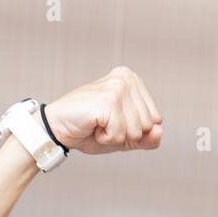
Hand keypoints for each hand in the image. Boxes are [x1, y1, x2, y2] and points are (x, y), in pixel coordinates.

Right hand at [43, 66, 162, 153]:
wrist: (57, 129)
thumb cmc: (90, 130)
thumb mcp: (124, 137)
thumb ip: (147, 138)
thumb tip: (160, 130)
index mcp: (132, 80)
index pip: (155, 120)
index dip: (134, 130)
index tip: (112, 121)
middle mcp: (126, 79)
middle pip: (148, 125)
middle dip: (125, 133)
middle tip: (103, 123)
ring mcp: (117, 88)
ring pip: (136, 131)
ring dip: (115, 136)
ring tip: (97, 123)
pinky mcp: (108, 101)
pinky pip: (120, 134)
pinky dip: (106, 138)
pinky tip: (92, 126)